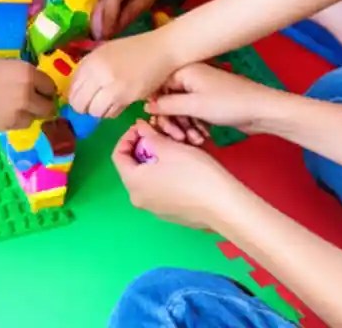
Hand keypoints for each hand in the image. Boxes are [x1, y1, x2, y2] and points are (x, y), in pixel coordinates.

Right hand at [0, 56, 56, 130]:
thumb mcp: (1, 63)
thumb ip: (19, 74)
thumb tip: (31, 83)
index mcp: (27, 72)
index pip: (49, 85)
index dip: (45, 89)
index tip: (39, 91)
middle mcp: (27, 93)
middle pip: (47, 106)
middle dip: (41, 105)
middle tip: (31, 103)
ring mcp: (18, 112)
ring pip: (34, 118)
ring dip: (28, 114)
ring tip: (12, 108)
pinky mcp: (6, 126)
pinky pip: (19, 125)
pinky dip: (15, 121)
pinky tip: (1, 113)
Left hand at [68, 33, 174, 117]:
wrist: (161, 50)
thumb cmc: (132, 50)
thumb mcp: (104, 53)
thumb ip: (88, 69)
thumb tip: (76, 91)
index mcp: (90, 61)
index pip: (72, 89)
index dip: (75, 97)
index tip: (83, 97)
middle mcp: (98, 74)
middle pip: (79, 104)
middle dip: (84, 108)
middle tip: (92, 104)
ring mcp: (113, 87)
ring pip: (94, 112)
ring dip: (99, 111)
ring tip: (108, 102)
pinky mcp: (127, 98)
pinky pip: (111, 113)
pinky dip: (111, 112)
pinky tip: (118, 101)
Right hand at [93, 0, 170, 38]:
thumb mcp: (141, 5)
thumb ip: (122, 19)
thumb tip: (105, 36)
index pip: (106, 13)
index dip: (104, 30)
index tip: (102, 43)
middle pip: (94, 10)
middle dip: (95, 26)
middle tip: (97, 42)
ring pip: (90, 6)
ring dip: (92, 20)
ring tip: (96, 35)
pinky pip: (91, 1)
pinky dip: (94, 13)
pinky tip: (97, 24)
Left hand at [113, 120, 241, 230]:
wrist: (223, 206)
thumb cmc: (195, 174)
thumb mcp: (170, 148)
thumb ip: (150, 136)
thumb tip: (140, 129)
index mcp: (133, 183)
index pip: (118, 156)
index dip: (127, 137)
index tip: (142, 127)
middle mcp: (139, 199)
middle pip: (131, 168)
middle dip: (142, 148)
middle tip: (157, 135)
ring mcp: (154, 209)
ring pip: (146, 179)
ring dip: (154, 161)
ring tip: (171, 149)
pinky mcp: (170, 214)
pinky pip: (159, 190)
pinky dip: (163, 175)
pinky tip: (180, 167)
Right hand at [145, 63, 288, 133]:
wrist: (262, 111)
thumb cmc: (229, 103)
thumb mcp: (193, 105)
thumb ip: (167, 105)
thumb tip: (146, 105)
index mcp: (185, 70)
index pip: (158, 86)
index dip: (157, 106)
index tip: (158, 123)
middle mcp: (191, 77)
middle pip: (168, 100)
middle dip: (172, 120)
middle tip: (178, 137)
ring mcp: (201, 89)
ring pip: (181, 109)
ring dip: (184, 126)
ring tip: (194, 140)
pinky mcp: (209, 101)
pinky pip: (193, 113)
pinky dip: (195, 125)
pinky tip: (202, 137)